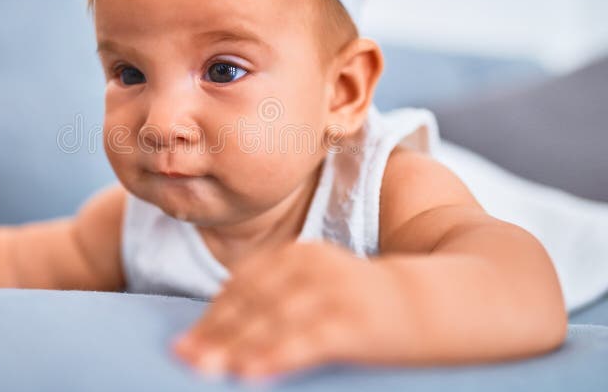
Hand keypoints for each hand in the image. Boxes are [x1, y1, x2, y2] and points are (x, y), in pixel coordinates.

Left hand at [171, 240, 391, 381]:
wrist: (444, 298)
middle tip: (183, 358)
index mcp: (299, 255)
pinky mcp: (355, 321)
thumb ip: (285, 295)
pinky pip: (307, 341)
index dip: (212, 315)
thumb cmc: (375, 300)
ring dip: (236, 346)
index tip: (186, 341)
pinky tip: (252, 374)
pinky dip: (276, 356)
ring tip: (206, 369)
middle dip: (214, 333)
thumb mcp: (324, 284)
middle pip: (250, 303)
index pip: (243, 286)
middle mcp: (311, 268)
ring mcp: (333, 292)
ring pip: (271, 321)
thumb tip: (237, 329)